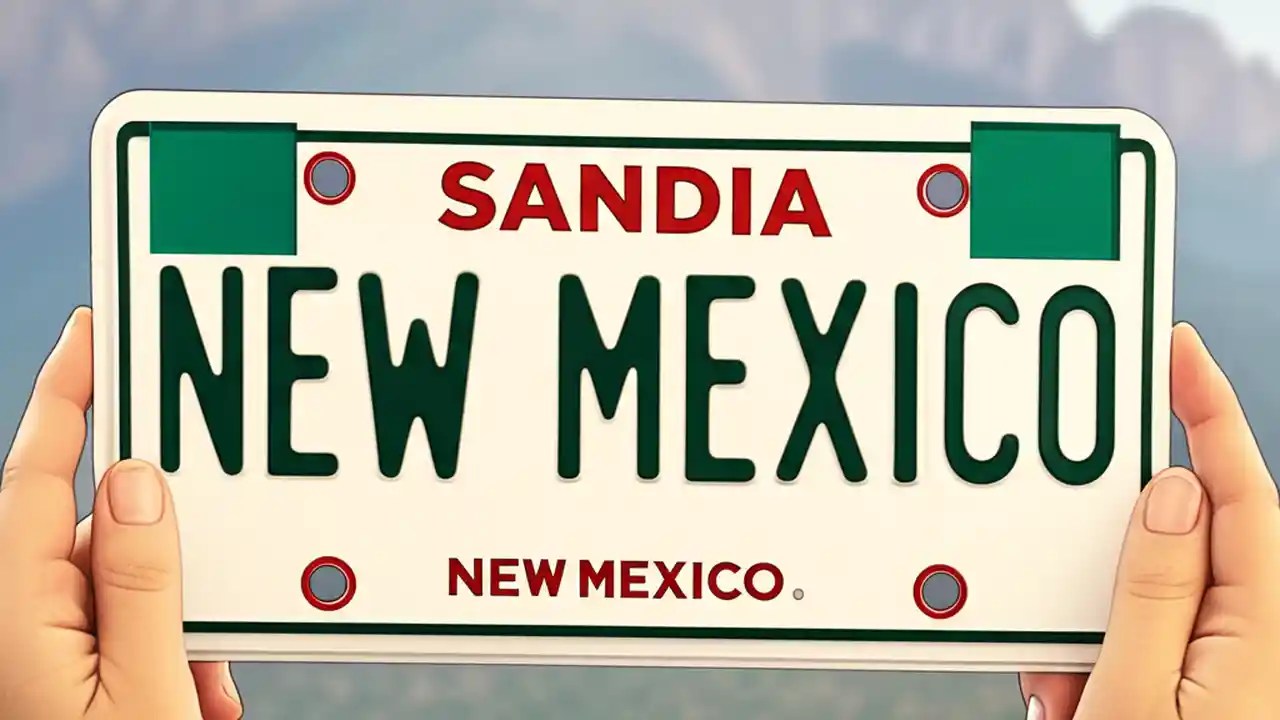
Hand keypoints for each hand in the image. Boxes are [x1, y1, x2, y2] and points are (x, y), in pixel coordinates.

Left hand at [0, 309, 243, 718]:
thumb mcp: (140, 696)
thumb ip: (137, 582)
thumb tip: (138, 480)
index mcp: (17, 618)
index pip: (36, 477)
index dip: (64, 397)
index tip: (94, 329)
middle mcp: (25, 625)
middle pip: (92, 531)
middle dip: (162, 535)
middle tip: (212, 518)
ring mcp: (52, 655)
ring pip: (124, 590)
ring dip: (178, 615)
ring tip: (204, 683)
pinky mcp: (82, 681)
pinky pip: (133, 637)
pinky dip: (175, 655)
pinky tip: (199, 699)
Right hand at [1020, 323, 1279, 718]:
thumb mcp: (1134, 699)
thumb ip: (1152, 591)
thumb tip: (1167, 493)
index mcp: (1260, 636)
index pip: (1243, 494)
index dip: (1211, 412)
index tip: (1179, 349)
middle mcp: (1253, 642)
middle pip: (1188, 541)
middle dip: (1110, 558)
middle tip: (1068, 584)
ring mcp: (1223, 667)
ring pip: (1148, 597)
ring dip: (1092, 628)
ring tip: (1067, 688)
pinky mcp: (1191, 689)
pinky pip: (1135, 642)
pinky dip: (1088, 662)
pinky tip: (1071, 704)